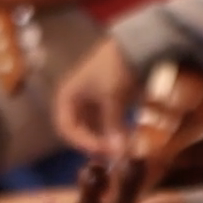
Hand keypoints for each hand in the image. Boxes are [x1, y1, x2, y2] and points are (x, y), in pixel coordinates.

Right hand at [53, 38, 139, 154]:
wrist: (135, 47)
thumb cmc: (115, 69)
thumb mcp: (112, 98)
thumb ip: (113, 126)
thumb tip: (118, 153)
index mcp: (67, 97)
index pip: (67, 128)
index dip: (83, 142)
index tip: (102, 150)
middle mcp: (76, 101)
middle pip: (81, 131)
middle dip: (97, 144)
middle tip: (115, 156)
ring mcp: (92, 102)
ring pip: (96, 129)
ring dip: (108, 140)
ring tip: (123, 151)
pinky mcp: (109, 102)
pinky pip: (109, 123)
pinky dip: (117, 132)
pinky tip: (128, 140)